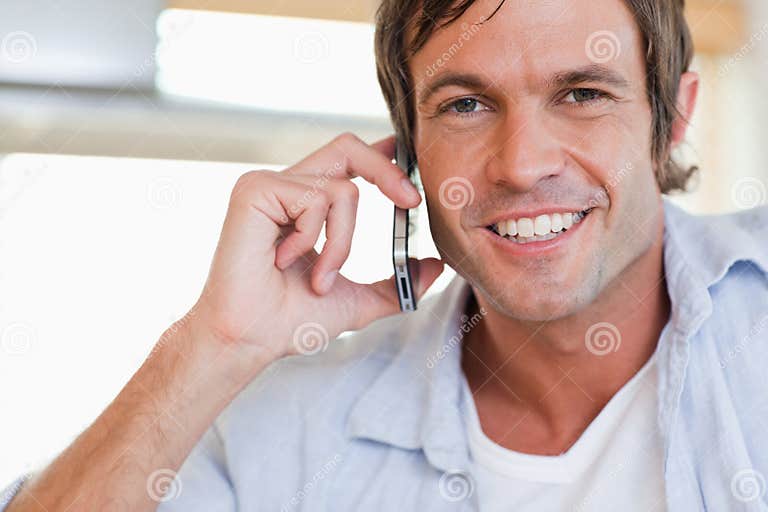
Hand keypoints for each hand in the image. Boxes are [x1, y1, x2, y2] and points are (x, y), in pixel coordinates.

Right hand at [186, 133, 443, 371]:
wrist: (250, 340)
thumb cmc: (290, 321)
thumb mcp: (357, 300)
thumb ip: (396, 282)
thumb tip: (435, 266)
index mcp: (306, 205)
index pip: (348, 161)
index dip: (382, 156)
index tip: (411, 165)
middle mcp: (287, 188)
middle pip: (348, 148)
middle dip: (388, 169)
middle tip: (412, 201)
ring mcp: (269, 185)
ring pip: (343, 190)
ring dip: (343, 244)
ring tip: (319, 278)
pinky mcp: (255, 190)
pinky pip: (317, 200)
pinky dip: (317, 240)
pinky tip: (285, 262)